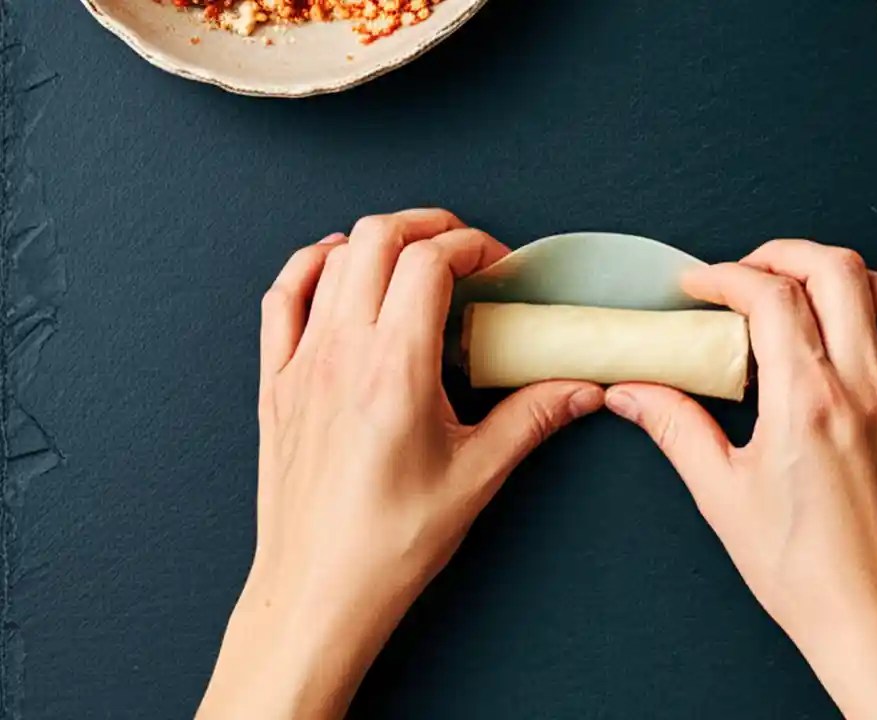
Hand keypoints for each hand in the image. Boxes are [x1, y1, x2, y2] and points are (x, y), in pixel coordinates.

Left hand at [198, 209, 603, 719]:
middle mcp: (341, 353)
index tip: (497, 262)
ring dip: (375, 240)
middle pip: (376, 238)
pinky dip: (310, 266)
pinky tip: (335, 267)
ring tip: (412, 254)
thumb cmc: (390, 544)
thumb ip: (532, 418)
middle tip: (462, 242)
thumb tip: (582, 388)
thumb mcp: (477, 477)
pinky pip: (281, 297)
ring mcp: (300, 364)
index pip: (429, 262)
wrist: (317, 591)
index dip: (471, 244)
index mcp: (394, 369)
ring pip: (330, 259)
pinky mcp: (276, 383)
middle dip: (426, 224)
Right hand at [605, 240, 876, 718]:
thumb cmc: (800, 568)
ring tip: (808, 295)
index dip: (723, 276)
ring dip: (846, 275)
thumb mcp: (721, 496)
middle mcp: (862, 385)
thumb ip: (676, 427)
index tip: (697, 287)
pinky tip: (866, 333)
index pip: (768, 295)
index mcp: (806, 401)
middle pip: (835, 268)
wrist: (873, 615)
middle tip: (747, 275)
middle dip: (782, 254)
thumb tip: (631, 390)